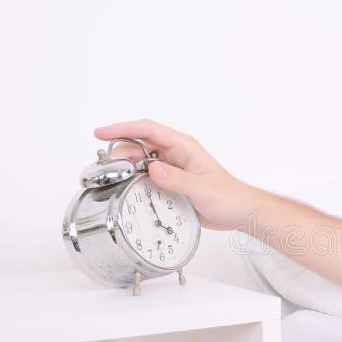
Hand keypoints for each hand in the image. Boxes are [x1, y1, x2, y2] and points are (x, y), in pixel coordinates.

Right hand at [94, 119, 247, 230]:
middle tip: (105, 167)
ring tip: (114, 179)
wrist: (239, 212)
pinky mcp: (171, 183)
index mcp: (184, 147)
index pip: (148, 130)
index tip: (102, 133)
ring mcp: (172, 168)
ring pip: (141, 162)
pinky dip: (135, 181)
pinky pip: (147, 178)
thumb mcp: (202, 188)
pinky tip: (129, 190)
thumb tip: (152, 169)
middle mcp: (176, 154)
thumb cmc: (229, 196)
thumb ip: (177, 179)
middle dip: (120, 152)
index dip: (123, 129)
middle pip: (139, 145)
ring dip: (127, 168)